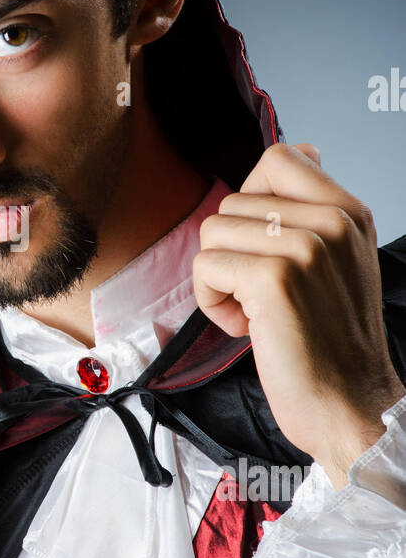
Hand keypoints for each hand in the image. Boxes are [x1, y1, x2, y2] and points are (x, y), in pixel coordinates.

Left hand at [193, 143, 404, 488]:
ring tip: (257, 312)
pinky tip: (248, 329)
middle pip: (232, 203)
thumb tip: (303, 150)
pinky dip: (213, 303)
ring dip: (220, 280)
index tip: (265, 247)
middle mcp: (332, 221)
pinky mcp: (274, 278)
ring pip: (213, 232)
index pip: (278, 157)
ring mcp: (305, 247)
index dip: (251, 200)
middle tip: (265, 296)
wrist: (351, 407)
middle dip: (232, 253)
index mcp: (349, 212)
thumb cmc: (334, 345)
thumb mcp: (342, 262)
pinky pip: (205, 267)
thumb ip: (316, 210)